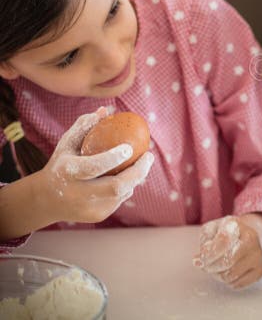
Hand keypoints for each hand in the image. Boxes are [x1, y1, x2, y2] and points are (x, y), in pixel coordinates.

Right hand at [39, 107, 154, 223]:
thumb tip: (106, 109)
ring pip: (122, 193)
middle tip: (149, 156)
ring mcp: (88, 208)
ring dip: (134, 177)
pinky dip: (127, 186)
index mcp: (67, 173)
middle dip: (138, 172)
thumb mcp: (67, 144)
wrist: (47, 200)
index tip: (131, 147)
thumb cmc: (62, 164)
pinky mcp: (98, 216)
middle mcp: (77, 193)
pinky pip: (120, 199)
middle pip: (116, 187)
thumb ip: (85, 126)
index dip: (114, 158)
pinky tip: (127, 176)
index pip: (94, 167)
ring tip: (140, 164)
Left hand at [193, 214, 261, 288]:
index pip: (222, 242)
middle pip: (227, 262)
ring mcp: (258, 254)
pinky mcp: (261, 269)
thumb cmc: (223, 234)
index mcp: (236, 225)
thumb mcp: (210, 231)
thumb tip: (198, 261)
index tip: (199, 260)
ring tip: (219, 267)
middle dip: (211, 267)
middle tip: (206, 265)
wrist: (244, 236)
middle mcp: (251, 238)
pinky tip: (230, 271)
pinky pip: (238, 284)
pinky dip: (229, 281)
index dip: (208, 255)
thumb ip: (203, 244)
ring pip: (230, 275)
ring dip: (218, 275)